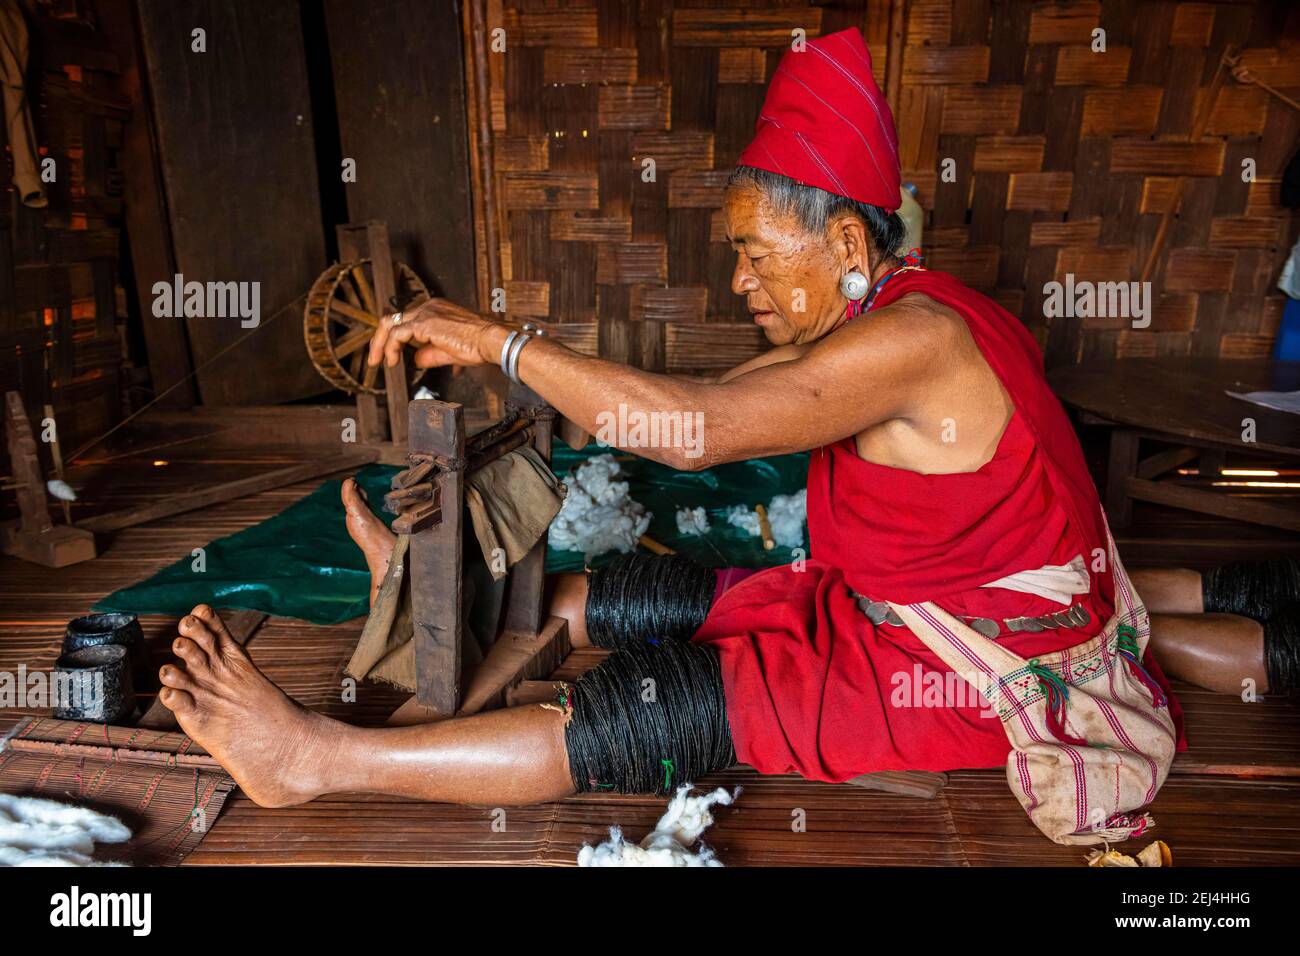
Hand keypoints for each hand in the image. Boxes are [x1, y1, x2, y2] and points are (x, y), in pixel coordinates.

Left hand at [366, 298, 506, 369]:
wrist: (491, 340)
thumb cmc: (479, 345)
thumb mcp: (449, 352)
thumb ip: (430, 354)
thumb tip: (416, 360)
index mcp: (437, 310)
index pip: (407, 320)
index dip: (394, 338)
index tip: (391, 354)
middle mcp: (430, 307)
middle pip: (394, 318)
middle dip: (380, 339)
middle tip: (375, 357)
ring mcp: (426, 313)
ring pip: (391, 324)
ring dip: (381, 345)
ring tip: (378, 361)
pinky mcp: (424, 323)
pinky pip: (397, 334)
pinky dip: (391, 348)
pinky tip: (392, 361)